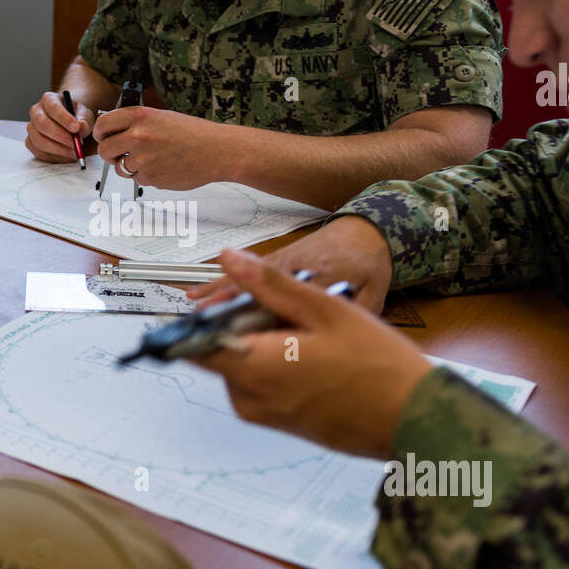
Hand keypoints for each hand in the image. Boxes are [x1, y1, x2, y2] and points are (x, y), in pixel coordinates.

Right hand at [26, 91, 96, 162]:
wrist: (71, 127)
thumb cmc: (77, 118)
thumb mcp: (85, 115)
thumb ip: (84, 120)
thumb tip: (81, 127)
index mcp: (49, 99)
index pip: (53, 107)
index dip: (63, 118)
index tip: (75, 128)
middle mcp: (36, 112)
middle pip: (42, 124)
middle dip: (60, 136)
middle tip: (75, 144)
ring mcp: (31, 128)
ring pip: (39, 141)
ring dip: (58, 149)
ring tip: (74, 151)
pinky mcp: (31, 142)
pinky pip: (39, 152)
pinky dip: (54, 157)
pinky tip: (67, 156)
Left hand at [92, 106, 226, 190]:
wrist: (217, 151)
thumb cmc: (194, 134)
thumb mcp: (162, 116)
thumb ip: (136, 123)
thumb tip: (113, 131)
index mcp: (140, 116)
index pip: (103, 125)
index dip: (100, 134)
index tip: (103, 138)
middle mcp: (138, 136)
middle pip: (105, 150)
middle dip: (109, 155)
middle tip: (119, 155)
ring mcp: (143, 159)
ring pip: (120, 168)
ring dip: (130, 167)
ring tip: (152, 160)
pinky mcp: (150, 178)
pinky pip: (138, 179)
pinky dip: (147, 176)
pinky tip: (164, 167)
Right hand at [188, 215, 394, 313]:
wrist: (367, 229)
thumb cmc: (369, 263)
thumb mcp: (374, 293)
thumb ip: (356, 315)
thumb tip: (339, 338)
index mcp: (323, 276)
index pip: (291, 297)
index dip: (266, 314)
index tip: (248, 331)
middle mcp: (296, 267)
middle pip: (258, 288)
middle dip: (231, 306)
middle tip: (206, 324)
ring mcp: (282, 262)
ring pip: (245, 279)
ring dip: (218, 295)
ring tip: (195, 313)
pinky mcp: (274, 260)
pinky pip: (242, 273)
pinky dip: (219, 283)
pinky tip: (197, 294)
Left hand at [192, 249, 432, 455]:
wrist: (414, 421)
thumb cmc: (378, 368)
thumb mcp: (324, 310)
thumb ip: (270, 284)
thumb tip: (231, 260)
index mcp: (253, 369)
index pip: (193, 344)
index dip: (202, 316)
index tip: (225, 298)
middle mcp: (249, 398)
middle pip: (222, 347)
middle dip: (247, 322)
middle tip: (295, 310)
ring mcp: (264, 414)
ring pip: (245, 362)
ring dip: (268, 341)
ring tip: (315, 334)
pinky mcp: (279, 422)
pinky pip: (263, 382)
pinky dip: (280, 362)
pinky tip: (319, 355)